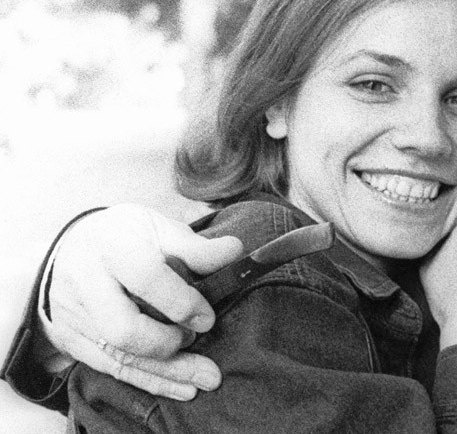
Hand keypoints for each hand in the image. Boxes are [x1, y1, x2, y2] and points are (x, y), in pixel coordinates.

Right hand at [45, 204, 243, 398]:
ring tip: (205, 378)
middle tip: (195, 338)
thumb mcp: (155, 227)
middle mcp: (87, 284)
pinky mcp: (71, 341)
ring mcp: (75, 317)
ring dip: (166, 372)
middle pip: (122, 328)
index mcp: (113, 248)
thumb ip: (194, 246)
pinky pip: (110, 369)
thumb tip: (235, 251)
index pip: (146, 278)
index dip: (181, 301)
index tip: (207, 317)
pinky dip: (149, 381)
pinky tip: (181, 387)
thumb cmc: (121, 236)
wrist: (64, 249)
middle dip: (166, 342)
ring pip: (118, 356)